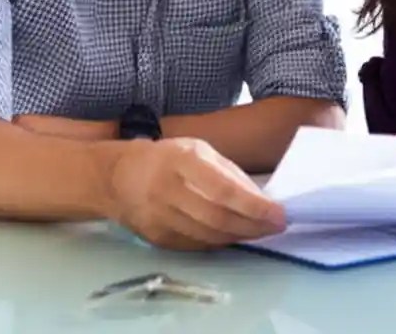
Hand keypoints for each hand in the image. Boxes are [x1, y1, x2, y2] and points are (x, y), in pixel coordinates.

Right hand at [107, 137, 286, 250]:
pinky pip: (196, 245)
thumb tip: (261, 200)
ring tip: (260, 231)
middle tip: (276, 226)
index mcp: (180, 161)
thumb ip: (229, 173)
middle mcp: (166, 190)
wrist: (117, 178)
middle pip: (217, 218)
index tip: (278, 213)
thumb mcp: (198, 151)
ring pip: (209, 236)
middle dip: (253, 226)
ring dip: (240, 236)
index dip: (253, 206)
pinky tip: (235, 235)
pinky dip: (221, 242)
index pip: (222, 190)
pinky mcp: (156, 238)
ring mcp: (158, 218)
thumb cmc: (166, 159)